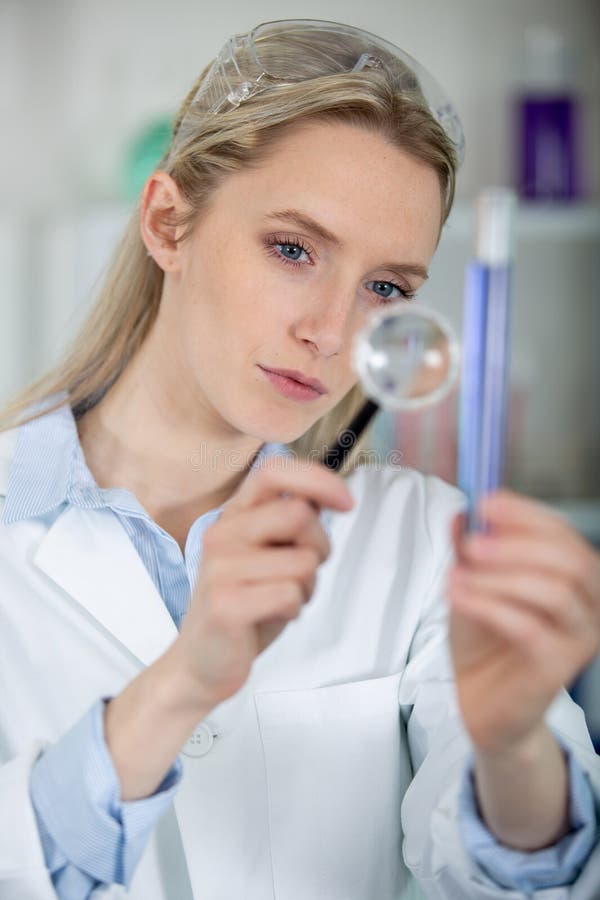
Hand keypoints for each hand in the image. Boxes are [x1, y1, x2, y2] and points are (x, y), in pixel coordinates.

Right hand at [174, 456, 353, 706]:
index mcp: (233, 516)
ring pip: (303, 561)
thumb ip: (289, 523)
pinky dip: (295, 608)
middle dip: (319, 547)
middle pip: (298, 514)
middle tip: (303, 573)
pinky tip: (272, 615)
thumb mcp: (266, 554)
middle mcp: (222, 534)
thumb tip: (328, 494)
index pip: (273, 472)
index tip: (345, 502)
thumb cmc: (243, 604)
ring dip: (308, 586)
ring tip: (282, 599)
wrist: (200, 662)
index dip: (317, 479)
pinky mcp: (226, 604)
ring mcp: (220, 569)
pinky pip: (291, 593)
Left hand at [447, 489, 599, 752]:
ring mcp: (579, 638)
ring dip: (500, 576)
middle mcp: (588, 604)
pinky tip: (457, 595)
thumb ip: (468, 549)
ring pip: (554, 592)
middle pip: (569, 559)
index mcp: (573, 574)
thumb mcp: (470, 581)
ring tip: (456, 573)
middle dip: (515, 544)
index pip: (562, 533)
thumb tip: (461, 515)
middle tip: (470, 543)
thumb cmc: (484, 638)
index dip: (526, 514)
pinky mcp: (558, 667)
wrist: (476, 698)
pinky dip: (488, 605)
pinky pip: (529, 628)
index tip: (486, 503)